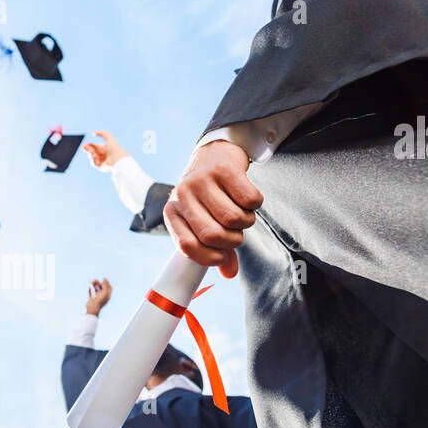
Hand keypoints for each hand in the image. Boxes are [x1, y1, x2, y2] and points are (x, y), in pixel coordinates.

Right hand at [82, 129, 127, 168]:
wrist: (117, 159)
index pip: (94, 146)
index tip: (84, 144)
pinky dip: (93, 160)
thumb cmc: (114, 148)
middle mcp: (103, 155)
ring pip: (91, 157)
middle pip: (92, 152)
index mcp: (104, 148)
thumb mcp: (108, 137)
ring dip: (90, 154)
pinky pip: (93, 163)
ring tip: (92, 153)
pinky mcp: (101, 167)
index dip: (89, 145)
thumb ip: (101, 133)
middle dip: (87, 149)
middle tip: (83, 147)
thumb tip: (93, 133)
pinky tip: (94, 158)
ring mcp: (101, 161)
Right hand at [85, 277, 111, 315]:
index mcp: (107, 296)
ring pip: (96, 289)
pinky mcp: (91, 300)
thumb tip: (104, 279)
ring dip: (94, 285)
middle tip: (96, 282)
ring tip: (91, 283)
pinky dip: (89, 289)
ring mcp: (97, 298)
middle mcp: (103, 297)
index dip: (107, 282)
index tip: (103, 278)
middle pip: (102, 288)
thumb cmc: (99, 301)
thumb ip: (105, 285)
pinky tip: (88, 287)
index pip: (109, 288)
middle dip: (99, 283)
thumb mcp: (105, 292)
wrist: (92, 309)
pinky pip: (90, 293)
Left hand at [164, 139, 260, 278]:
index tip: (222, 255)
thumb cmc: (209, 196)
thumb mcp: (206, 221)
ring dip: (245, 222)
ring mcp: (202, 180)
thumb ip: (217, 249)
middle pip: (213, 235)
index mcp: (172, 212)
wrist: (215, 154)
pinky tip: (247, 199)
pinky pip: (250, 200)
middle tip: (235, 232)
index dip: (209, 258)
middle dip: (232, 240)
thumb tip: (229, 274)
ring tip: (242, 213)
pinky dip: (254, 205)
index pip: (187, 247)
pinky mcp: (224, 169)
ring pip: (233, 218)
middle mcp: (182, 195)